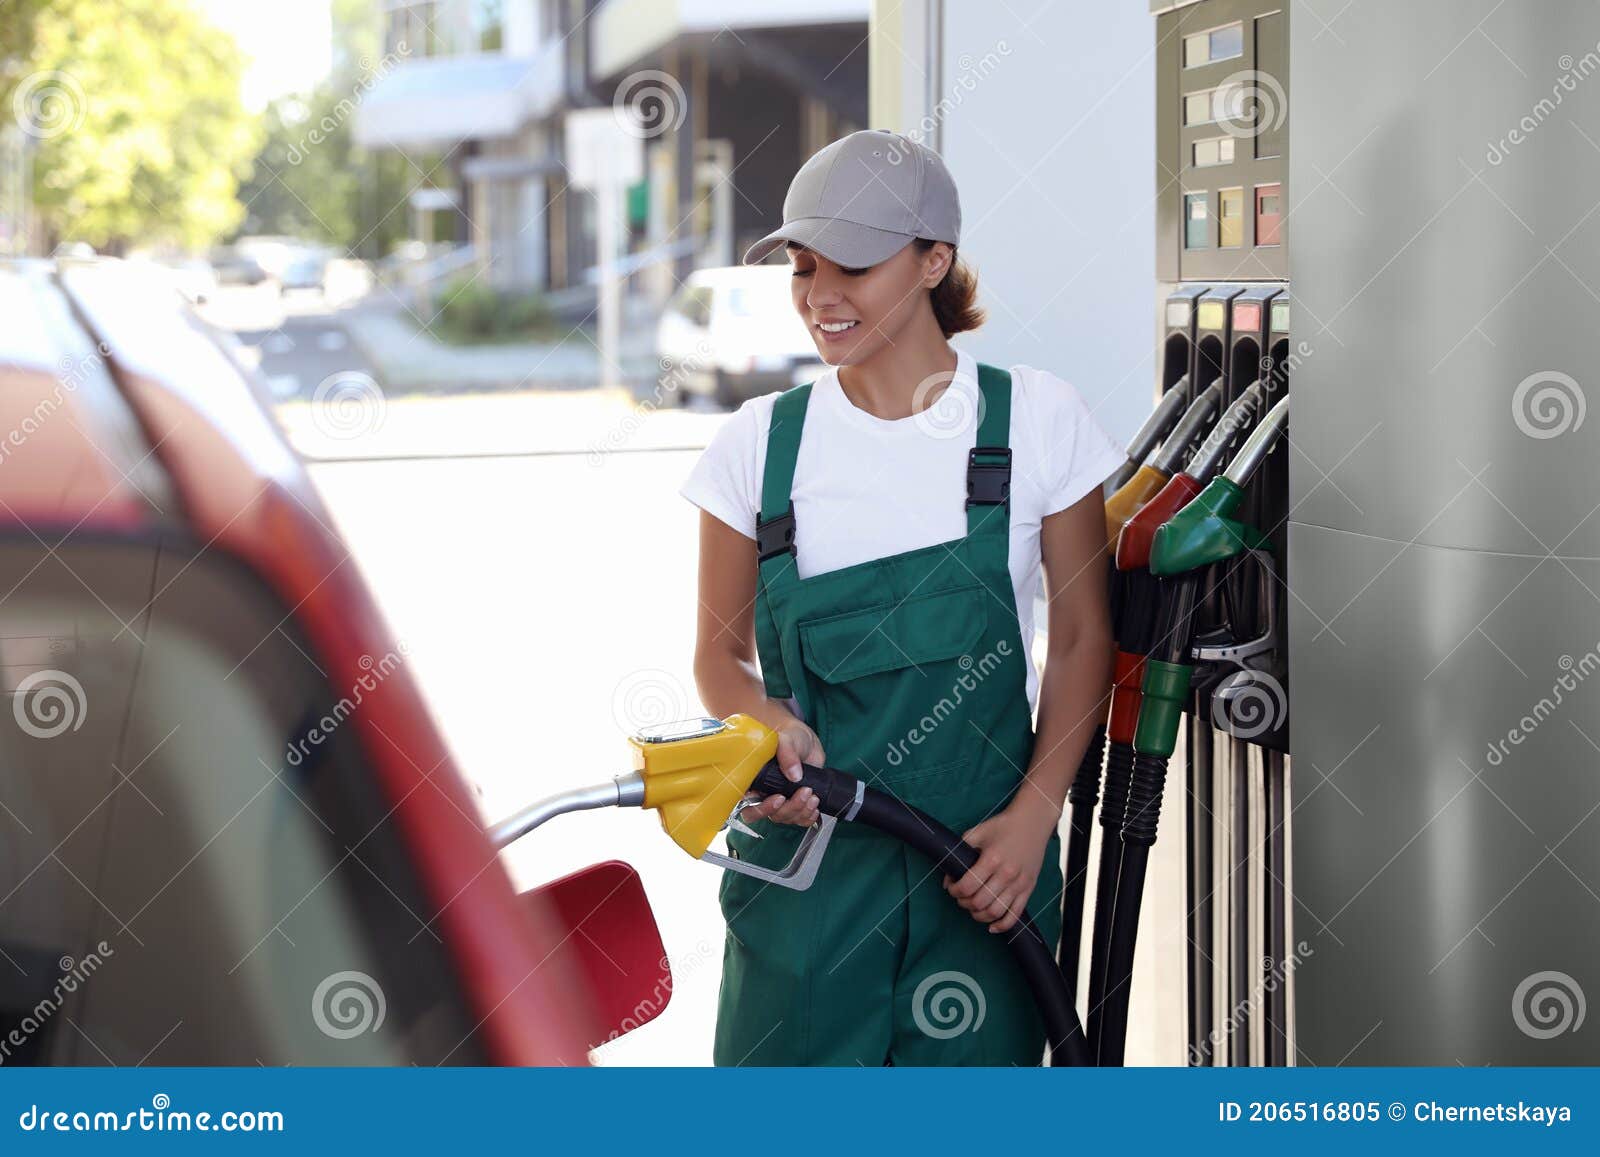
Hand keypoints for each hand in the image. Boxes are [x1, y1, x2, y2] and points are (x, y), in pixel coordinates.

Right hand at [738, 719, 826, 827]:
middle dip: (789, 809)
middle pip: (770, 815)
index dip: (762, 808)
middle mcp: (764, 795)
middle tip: (804, 792)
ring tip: (812, 794)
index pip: (749, 805)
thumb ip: (786, 753)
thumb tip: (794, 774)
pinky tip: (814, 806)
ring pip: (787, 818)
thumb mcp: (786, 740)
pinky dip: (808, 816)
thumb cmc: (789, 738)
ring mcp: (780, 802)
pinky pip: (799, 820)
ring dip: (802, 810)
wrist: (805, 742)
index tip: (779, 798)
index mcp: (755, 781)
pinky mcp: (795, 804)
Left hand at [944, 802, 1057, 933]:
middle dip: (964, 903)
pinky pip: (1015, 915)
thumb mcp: (977, 832)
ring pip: (995, 912)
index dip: (954, 891)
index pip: (967, 886)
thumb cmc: (1002, 826)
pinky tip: (991, 926)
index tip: (951, 888)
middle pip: (979, 902)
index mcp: (992, 859)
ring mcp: (1020, 883)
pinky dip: (1002, 925)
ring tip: (973, 908)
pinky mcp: (1028, 889)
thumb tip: (948, 877)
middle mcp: (1007, 874)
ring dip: (979, 916)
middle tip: (960, 897)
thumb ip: (959, 852)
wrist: (1032, 822)